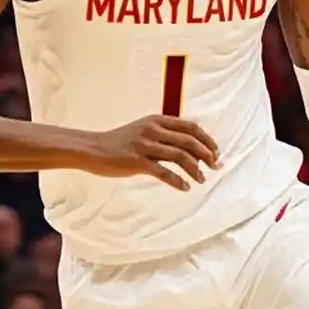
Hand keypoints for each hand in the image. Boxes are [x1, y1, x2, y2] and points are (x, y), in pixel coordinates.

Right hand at [86, 115, 220, 190]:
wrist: (93, 149)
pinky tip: (185, 187)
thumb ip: (164, 135)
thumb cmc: (119, 143)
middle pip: (189, 141)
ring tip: (202, 180)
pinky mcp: (137, 161)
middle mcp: (153, 130)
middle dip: (207, 154)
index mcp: (157, 120)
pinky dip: (177, 181)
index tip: (216, 152)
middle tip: (216, 167)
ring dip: (195, 170)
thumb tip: (189, 148)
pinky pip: (164, 172)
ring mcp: (145, 145)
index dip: (207, 139)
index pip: (190, 127)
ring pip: (180, 156)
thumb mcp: (143, 130)